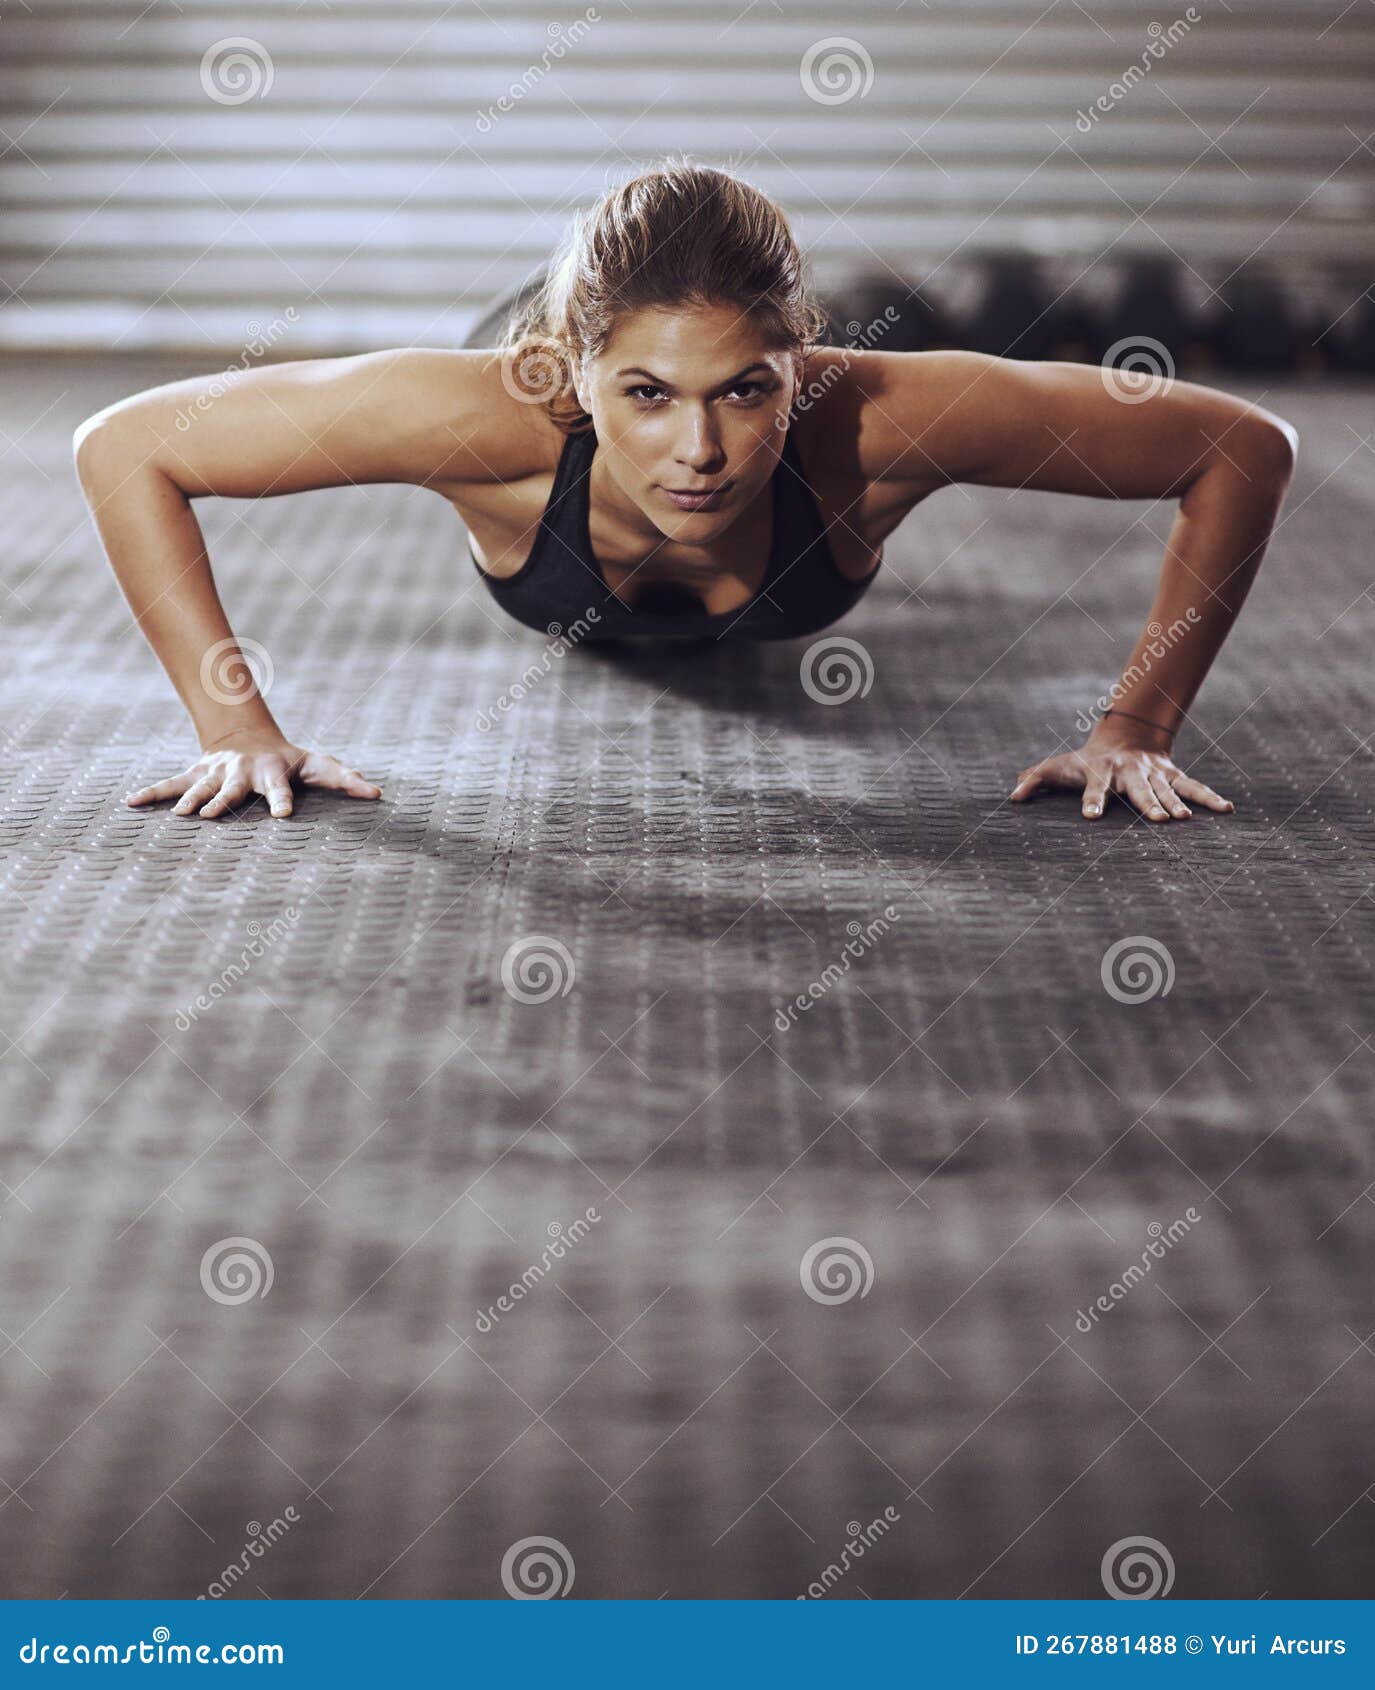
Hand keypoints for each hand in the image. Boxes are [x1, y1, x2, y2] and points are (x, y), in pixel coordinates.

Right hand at [125, 730, 381, 818]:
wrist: (248, 736)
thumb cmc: (291, 761)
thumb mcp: (320, 766)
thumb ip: (346, 779)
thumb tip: (378, 792)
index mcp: (273, 774)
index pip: (281, 789)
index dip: (283, 801)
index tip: (283, 816)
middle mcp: (241, 774)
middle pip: (232, 790)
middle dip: (222, 802)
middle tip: (210, 817)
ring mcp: (215, 774)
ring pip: (200, 789)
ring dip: (188, 801)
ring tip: (177, 817)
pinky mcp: (196, 776)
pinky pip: (170, 785)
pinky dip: (151, 794)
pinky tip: (130, 804)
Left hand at [1008, 722, 1233, 821]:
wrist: (1125, 736)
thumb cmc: (1085, 761)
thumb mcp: (1059, 766)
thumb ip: (1036, 779)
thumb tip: (1013, 795)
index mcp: (1100, 771)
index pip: (1094, 788)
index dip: (1091, 801)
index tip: (1090, 817)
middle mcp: (1129, 772)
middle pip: (1139, 789)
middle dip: (1147, 803)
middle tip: (1157, 820)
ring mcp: (1154, 774)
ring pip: (1167, 789)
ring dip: (1176, 803)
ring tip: (1184, 820)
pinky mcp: (1173, 776)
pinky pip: (1194, 787)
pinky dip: (1210, 798)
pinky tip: (1227, 810)